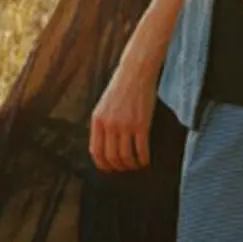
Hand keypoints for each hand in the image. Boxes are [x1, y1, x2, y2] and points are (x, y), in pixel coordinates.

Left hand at [89, 55, 157, 172]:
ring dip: (131, 165)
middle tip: (125, 168)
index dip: (102, 165)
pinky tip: (146, 160)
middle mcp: (109, 124)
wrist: (136, 72)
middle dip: (119, 167)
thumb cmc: (121, 88)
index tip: (109, 169)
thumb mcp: (103, 105)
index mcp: (97, 120)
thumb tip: (104, 147)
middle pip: (111, 157)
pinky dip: (143, 159)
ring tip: (136, 164)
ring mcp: (125, 125)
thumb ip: (102, 124)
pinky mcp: (142, 124)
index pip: (96, 151)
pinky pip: (141, 149)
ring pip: (126, 156)